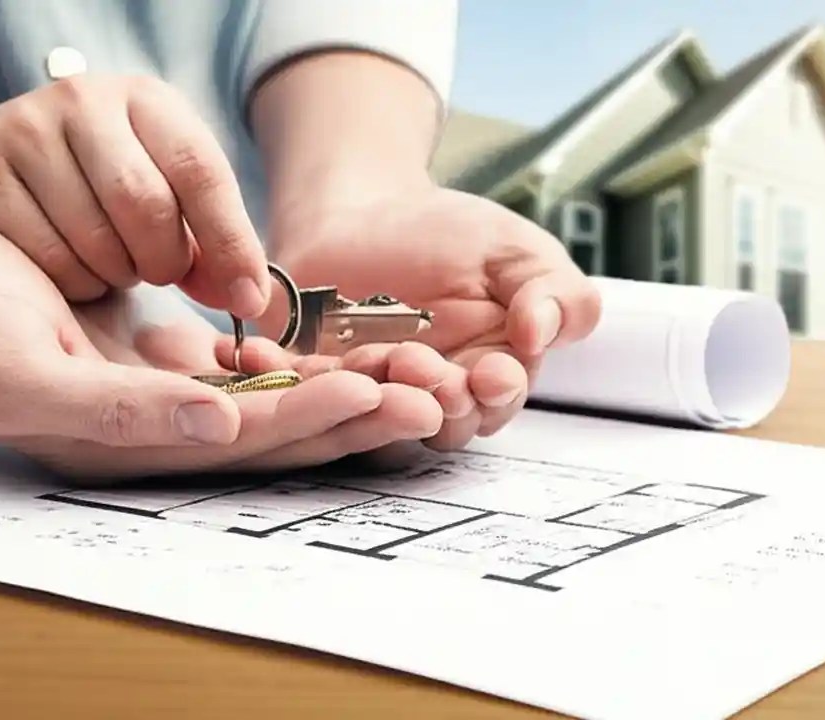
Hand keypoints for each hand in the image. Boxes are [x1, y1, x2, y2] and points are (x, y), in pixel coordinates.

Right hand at [0, 74, 270, 317]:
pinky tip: (69, 268)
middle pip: (147, 205)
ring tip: (111, 263)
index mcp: (147, 101)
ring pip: (97, 237)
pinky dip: (72, 281)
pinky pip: (47, 256)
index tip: (249, 299)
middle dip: (164, 261)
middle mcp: (85, 101)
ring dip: (117, 274)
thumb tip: (250, 299)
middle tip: (156, 273)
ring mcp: (25, 131)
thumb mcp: (162, 189)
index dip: (231, 243)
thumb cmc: (95, 185)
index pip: (202, 171)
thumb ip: (209, 241)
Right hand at [0, 199, 447, 479]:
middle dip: (357, 413)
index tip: (379, 391)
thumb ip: (120, 410)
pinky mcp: (166, 365)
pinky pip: (252, 369)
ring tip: (413, 372)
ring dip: (343, 385)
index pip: (244, 440)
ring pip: (276, 400)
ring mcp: (164, 401)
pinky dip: (301, 358)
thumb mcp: (25, 373)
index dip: (314, 416)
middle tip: (436, 397)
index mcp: (127, 447)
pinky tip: (348, 345)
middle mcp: (157, 434)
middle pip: (278, 429)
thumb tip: (220, 426)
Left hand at [264, 180, 602, 450]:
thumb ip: (554, 292)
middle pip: (439, 422)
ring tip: (369, 364)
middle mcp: (430, 397)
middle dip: (435, 399)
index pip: (498, 401)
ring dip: (371, 398)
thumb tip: (544, 333)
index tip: (493, 371)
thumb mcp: (515, 250)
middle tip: (422, 364)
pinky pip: (293, 393)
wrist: (359, 209)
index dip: (497, 393)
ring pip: (372, 417)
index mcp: (488, 373)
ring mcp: (369, 397)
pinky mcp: (308, 385)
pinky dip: (280, 378)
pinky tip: (270, 356)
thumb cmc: (445, 232)